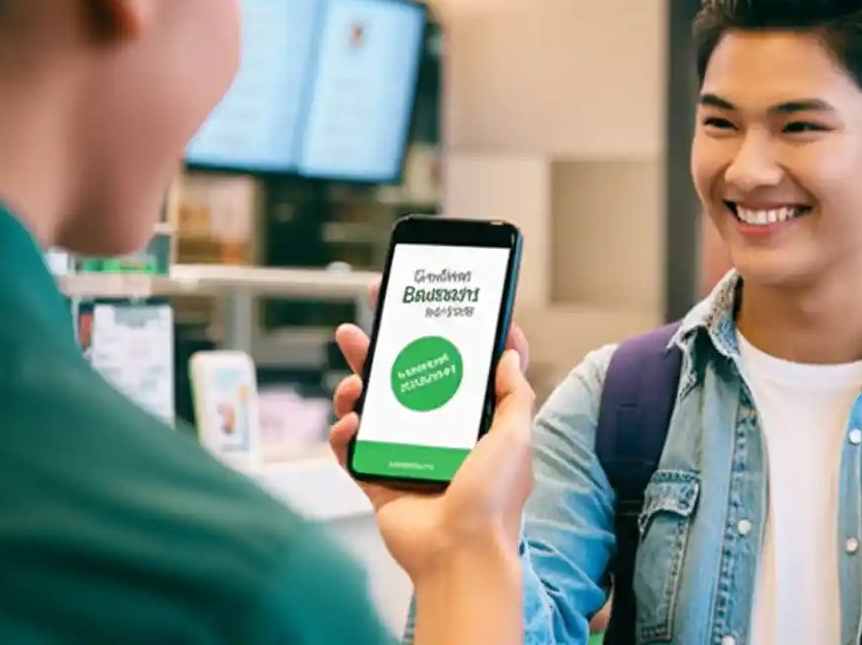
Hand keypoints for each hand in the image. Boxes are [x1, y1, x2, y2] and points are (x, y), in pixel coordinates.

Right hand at [328, 285, 533, 579]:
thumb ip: (515, 393)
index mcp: (471, 422)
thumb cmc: (492, 500)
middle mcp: (435, 435)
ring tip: (352, 384)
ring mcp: (404, 456)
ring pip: (370, 410)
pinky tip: (351, 426)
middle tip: (356, 328)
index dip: (435, 338)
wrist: (459, 554)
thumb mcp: (517, 437)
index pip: (450, 370)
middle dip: (375, 352)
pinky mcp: (378, 479)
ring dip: (355, 390)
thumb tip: (509, 352)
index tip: (420, 307)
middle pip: (399, 382)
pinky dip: (345, 435)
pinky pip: (352, 450)